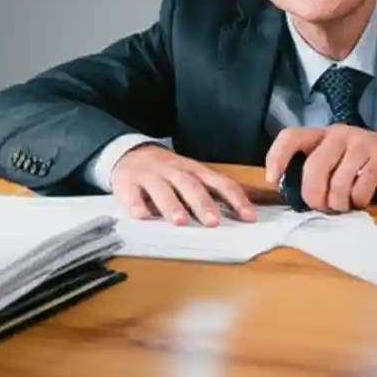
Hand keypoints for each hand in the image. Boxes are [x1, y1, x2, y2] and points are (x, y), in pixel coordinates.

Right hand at [110, 145, 256, 225]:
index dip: (235, 199)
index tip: (249, 218)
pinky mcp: (127, 183)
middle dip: (203, 203)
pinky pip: (132, 195)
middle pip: (190, 185)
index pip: (219, 183)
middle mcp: (173, 170)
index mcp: (194, 170)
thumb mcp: (190, 175)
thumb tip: (241, 213)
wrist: (128, 154)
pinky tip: (142, 217)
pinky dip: (137, 206)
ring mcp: (150, 176)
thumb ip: (210, 190)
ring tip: (180, 222)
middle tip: (213, 222)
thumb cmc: (167, 171)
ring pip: (162, 189)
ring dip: (171, 205)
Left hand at [264, 126, 376, 212]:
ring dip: (337, 203)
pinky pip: (359, 188)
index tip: (273, 179)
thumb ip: (315, 170)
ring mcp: (361, 145)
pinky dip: (357, 202)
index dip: (277, 157)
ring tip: (342, 206)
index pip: (292, 137)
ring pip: (337, 182)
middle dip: (313, 194)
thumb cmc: (362, 163)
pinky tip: (360, 201)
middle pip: (314, 166)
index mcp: (322, 135)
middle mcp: (339, 135)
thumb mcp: (335, 160)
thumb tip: (291, 193)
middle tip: (319, 207)